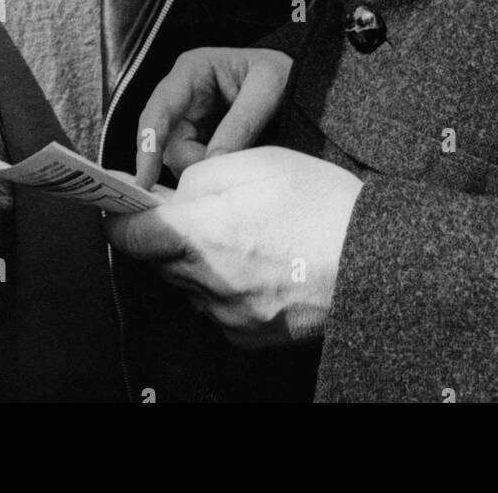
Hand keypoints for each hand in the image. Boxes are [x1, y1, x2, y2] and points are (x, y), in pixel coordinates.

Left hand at [106, 146, 362, 347]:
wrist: (378, 262)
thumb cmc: (323, 204)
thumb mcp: (261, 162)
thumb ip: (203, 176)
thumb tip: (173, 196)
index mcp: (205, 233)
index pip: (128, 234)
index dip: (119, 214)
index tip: (120, 201)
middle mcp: (208, 282)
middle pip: (158, 258)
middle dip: (169, 232)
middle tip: (202, 206)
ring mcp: (227, 315)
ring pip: (187, 283)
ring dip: (197, 259)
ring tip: (244, 233)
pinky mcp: (247, 335)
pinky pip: (215, 308)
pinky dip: (224, 286)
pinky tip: (259, 263)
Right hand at [133, 47, 292, 187]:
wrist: (301, 79)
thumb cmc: (282, 73)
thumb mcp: (268, 90)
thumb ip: (240, 125)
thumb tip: (211, 163)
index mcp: (192, 70)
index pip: (159, 110)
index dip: (147, 145)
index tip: (144, 180)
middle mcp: (182, 93)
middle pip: (165, 140)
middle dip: (191, 160)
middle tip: (224, 169)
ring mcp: (188, 115)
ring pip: (177, 155)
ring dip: (201, 166)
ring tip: (237, 158)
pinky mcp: (199, 134)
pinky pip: (192, 159)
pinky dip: (208, 168)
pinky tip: (228, 164)